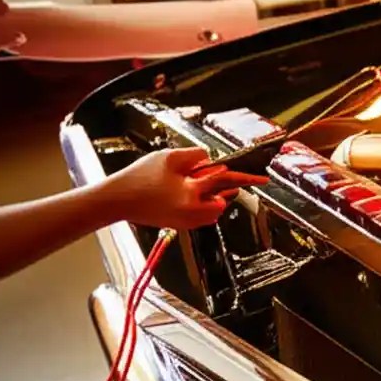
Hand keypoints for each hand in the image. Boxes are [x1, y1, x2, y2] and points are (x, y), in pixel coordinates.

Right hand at [97, 148, 267, 229]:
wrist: (117, 200)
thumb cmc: (139, 177)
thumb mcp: (168, 158)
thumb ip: (194, 156)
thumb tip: (210, 160)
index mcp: (191, 192)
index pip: (225, 180)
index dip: (244, 176)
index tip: (263, 179)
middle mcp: (192, 211)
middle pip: (221, 200)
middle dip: (219, 189)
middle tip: (202, 178)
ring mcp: (186, 221)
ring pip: (212, 209)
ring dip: (208, 197)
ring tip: (187, 184)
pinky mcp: (180, 225)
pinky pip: (201, 215)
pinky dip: (198, 204)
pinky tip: (181, 194)